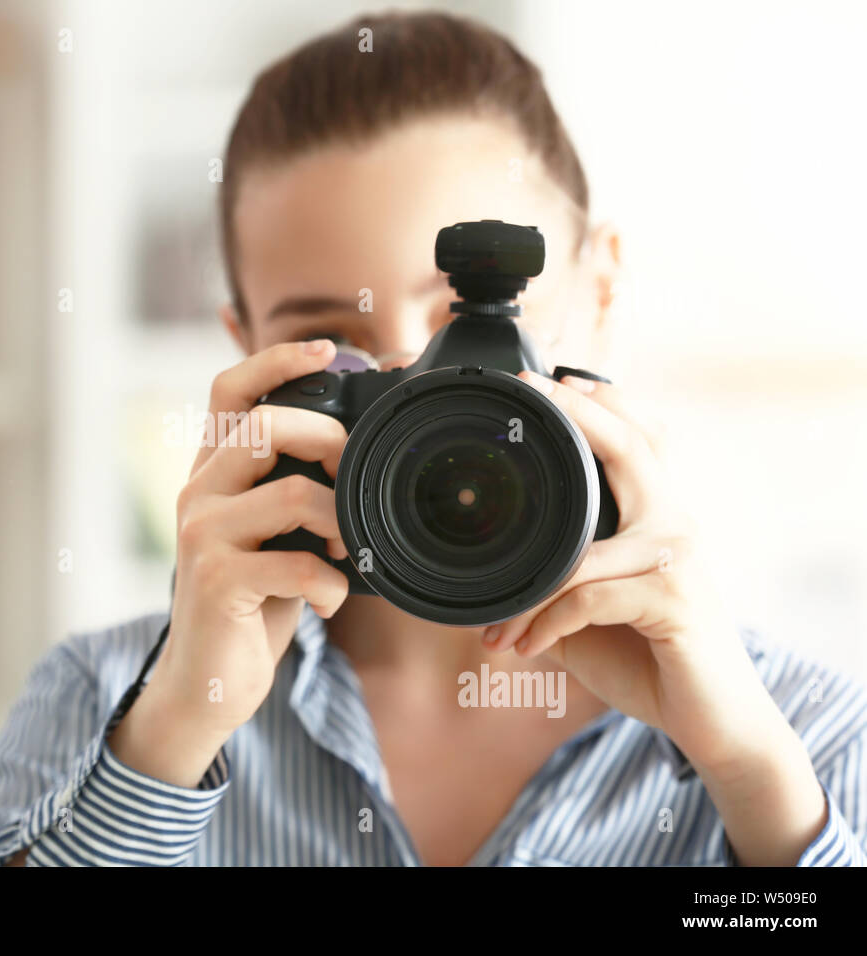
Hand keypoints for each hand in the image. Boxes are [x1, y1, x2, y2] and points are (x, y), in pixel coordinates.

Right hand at [110, 340, 350, 785]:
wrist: (205, 680)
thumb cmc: (250, 605)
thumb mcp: (269, 537)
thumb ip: (292, 492)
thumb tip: (355, 455)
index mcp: (211, 474)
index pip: (228, 391)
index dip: (274, 360)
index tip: (326, 347)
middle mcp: (197, 493)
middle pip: (264, 429)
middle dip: (328, 445)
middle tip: (355, 479)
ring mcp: (202, 535)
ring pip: (292, 494)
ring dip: (340, 524)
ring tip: (348, 553)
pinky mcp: (215, 581)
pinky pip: (298, 564)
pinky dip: (332, 585)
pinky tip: (330, 601)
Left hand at [482, 371, 769, 769]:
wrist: (710, 718)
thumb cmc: (646, 655)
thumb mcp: (591, 612)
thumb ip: (558, 582)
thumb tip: (495, 578)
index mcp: (655, 516)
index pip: (634, 444)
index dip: (598, 407)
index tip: (552, 378)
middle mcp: (673, 523)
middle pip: (629, 448)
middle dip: (578, 415)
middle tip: (532, 391)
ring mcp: (677, 556)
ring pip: (578, 553)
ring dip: (525, 597)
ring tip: (495, 630)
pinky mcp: (674, 598)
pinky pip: (586, 599)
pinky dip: (544, 625)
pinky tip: (523, 648)